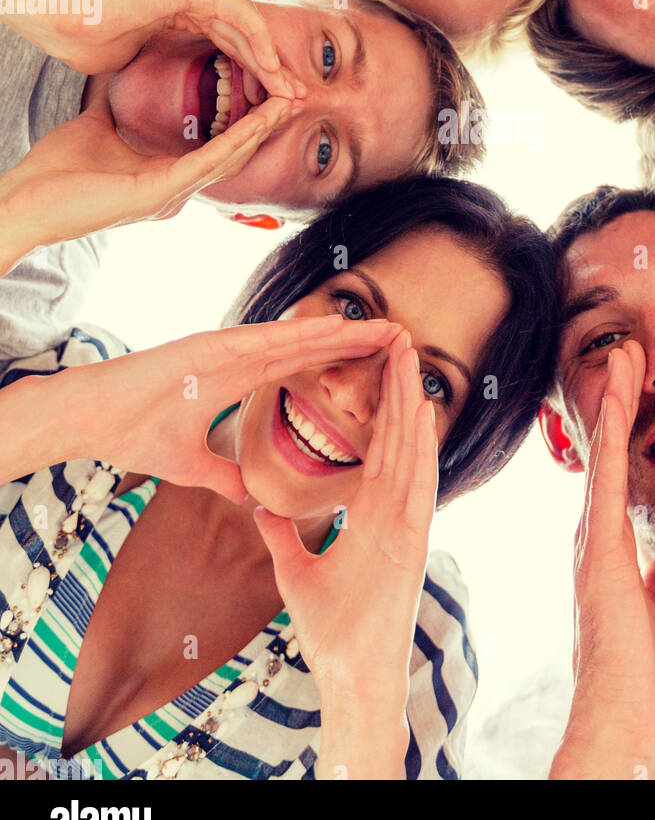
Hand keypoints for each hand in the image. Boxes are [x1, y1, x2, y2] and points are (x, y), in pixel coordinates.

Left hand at [0, 93, 293, 271]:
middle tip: (292, 97)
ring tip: (285, 104)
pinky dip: (233, 142)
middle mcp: (173, 191)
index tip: (264, 92)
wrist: (25, 203)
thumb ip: (114, 109)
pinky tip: (254, 122)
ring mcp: (168, 196)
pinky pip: (205, 164)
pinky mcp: (157, 195)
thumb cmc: (53, 175)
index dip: (244, 121)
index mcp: (162, 178)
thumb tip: (116, 82)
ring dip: (260, 131)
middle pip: (232, 154)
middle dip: (264, 124)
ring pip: (228, 159)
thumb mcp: (95, 128)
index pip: (214, 147)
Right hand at [13, 0, 302, 94]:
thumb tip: (154, 90)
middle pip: (242, 37)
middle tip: (293, 101)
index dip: (249, 75)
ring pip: (245, 27)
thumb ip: (154, 65)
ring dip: (270, 60)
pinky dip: (256, 39)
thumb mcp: (130, 61)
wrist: (59, 15)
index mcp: (176, 14)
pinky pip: (237, 14)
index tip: (266, 106)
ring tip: (290, 90)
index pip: (225, 46)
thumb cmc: (83, 39)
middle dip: (269, 70)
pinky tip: (271, 66)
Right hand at [15, 316, 398, 502]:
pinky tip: (330, 329)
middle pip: (309, 347)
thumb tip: (245, 493)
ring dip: (339, 331)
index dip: (339, 364)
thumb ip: (221, 474)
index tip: (377, 365)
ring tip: (381, 326)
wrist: (89, 420)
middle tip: (401, 336)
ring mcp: (224, 349)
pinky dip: (297, 333)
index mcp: (237, 380)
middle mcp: (238, 358)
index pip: (301, 370)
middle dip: (354, 342)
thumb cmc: (132, 433)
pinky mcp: (207, 347)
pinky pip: (261, 339)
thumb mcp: (189, 464)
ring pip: (294, 337)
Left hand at [255, 334, 437, 779]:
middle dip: (399, 389)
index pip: (378, 446)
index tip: (378, 366)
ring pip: (412, 451)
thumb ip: (283, 537)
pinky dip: (421, 448)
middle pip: (400, 438)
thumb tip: (262, 508)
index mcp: (373, 514)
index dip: (380, 405)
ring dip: (412, 404)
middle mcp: (395, 512)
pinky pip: (418, 485)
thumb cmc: (333, 628)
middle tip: (401, 340)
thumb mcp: (296, 571)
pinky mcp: (411, 542)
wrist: (350, 673)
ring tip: (411, 359)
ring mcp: (407, 524)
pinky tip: (421, 415)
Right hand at [552, 341, 654, 778]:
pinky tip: (617, 403)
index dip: (626, 430)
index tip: (634, 389)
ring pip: (604, 456)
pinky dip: (611, 438)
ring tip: (623, 356)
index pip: (620, 476)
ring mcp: (594, 543)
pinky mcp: (602, 552)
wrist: (619, 720)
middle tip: (626, 351)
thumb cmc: (640, 681)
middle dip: (615, 400)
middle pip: (606, 453)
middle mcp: (596, 539)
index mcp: (612, 554)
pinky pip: (608, 482)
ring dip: (613, 403)